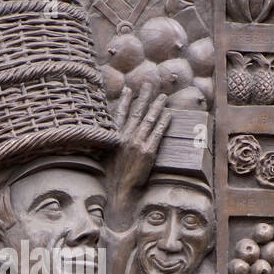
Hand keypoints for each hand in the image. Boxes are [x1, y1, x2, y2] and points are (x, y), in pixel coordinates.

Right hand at [107, 84, 169, 218]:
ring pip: (149, 120)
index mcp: (114, 137)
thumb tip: (111, 136)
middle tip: (150, 83)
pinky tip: (169, 114)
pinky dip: (164, 123)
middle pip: (137, 111)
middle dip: (144, 96)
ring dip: (157, 106)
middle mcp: (125, 137)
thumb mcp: (104, 156)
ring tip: (163, 97)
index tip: (129, 89)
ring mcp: (137, 143)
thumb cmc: (110, 177)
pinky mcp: (148, 152)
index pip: (120, 114)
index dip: (125, 100)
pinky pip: (158, 133)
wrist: (118, 191)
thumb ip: (108, 144)